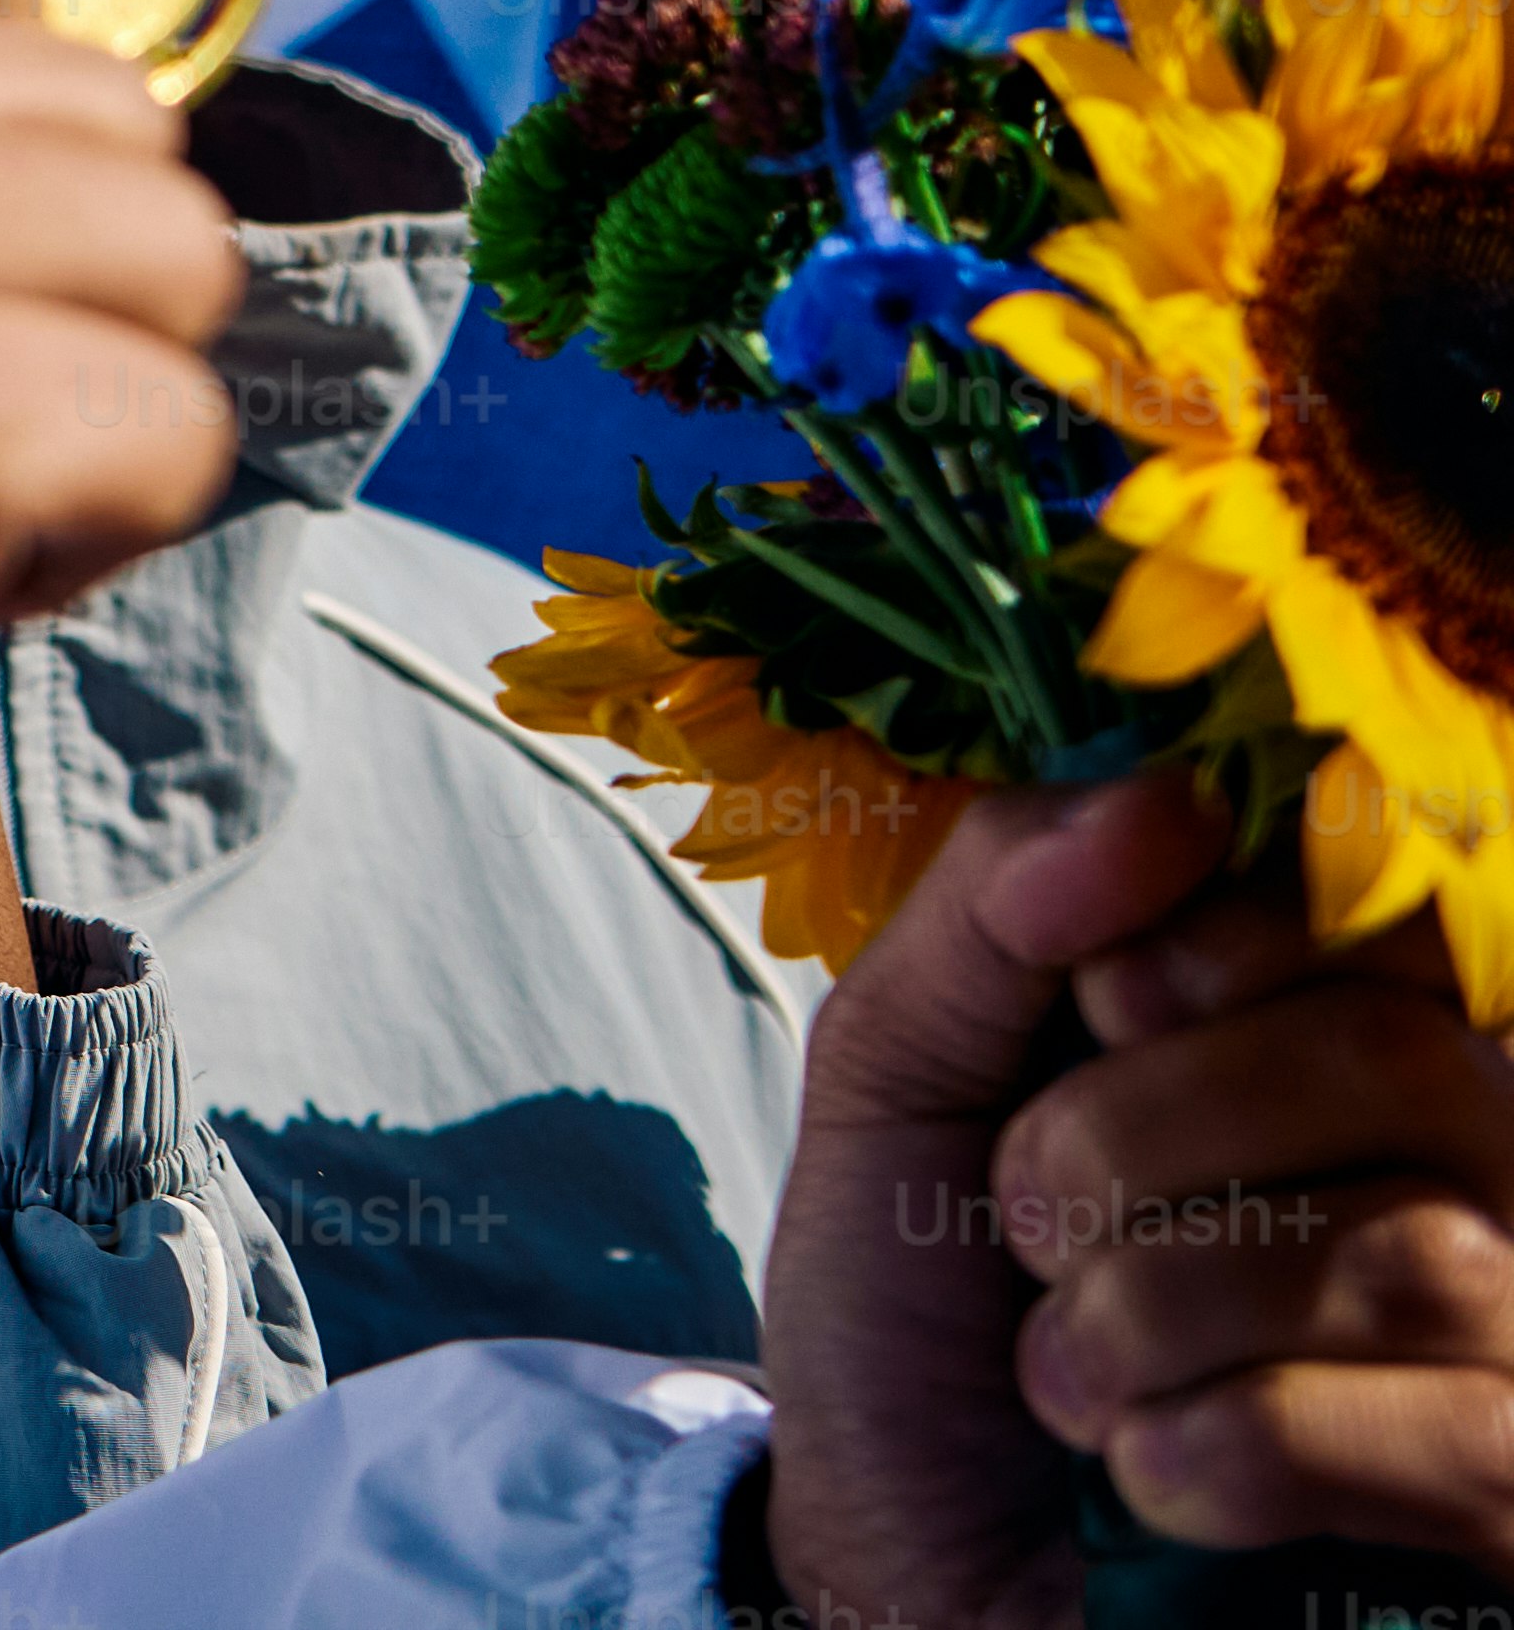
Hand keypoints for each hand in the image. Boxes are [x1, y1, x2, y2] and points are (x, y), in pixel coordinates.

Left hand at [766, 769, 1513, 1625]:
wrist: (911, 1571)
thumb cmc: (924, 1316)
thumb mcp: (899, 1078)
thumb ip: (992, 907)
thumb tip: (1157, 800)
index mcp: (1330, 1043)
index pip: (1368, 905)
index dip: (1207, 937)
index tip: (1091, 1012)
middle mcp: (1469, 1174)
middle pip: (1391, 1061)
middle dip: (1135, 1138)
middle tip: (1029, 1230)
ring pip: (1408, 1251)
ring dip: (1153, 1313)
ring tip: (1063, 1379)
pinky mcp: (1513, 1496)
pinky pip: (1437, 1433)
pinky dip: (1223, 1451)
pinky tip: (1150, 1479)